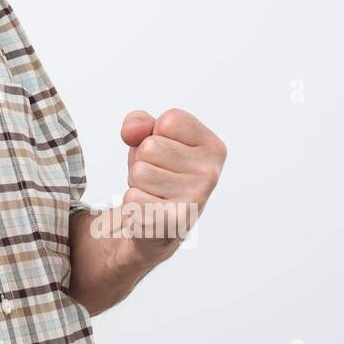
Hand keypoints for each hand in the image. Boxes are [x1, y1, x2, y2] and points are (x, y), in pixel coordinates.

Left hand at [116, 108, 226, 264]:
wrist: (157, 222)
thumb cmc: (157, 174)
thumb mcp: (149, 139)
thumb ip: (139, 123)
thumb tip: (131, 132)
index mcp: (213, 148)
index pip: (170, 120)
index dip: (155, 133)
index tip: (167, 152)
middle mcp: (211, 173)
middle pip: (151, 146)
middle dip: (144, 160)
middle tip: (157, 177)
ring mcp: (196, 198)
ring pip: (140, 172)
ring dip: (137, 183)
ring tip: (153, 192)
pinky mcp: (175, 222)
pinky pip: (133, 197)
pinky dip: (133, 203)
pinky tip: (150, 210)